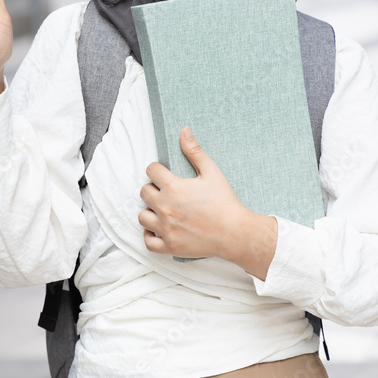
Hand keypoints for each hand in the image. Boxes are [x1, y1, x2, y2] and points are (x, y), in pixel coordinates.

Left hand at [138, 127, 277, 279]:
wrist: (236, 232)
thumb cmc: (224, 202)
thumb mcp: (211, 172)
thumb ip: (194, 151)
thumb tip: (184, 131)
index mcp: (173, 187)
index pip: (150, 171)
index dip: (158, 170)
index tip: (164, 174)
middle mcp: (165, 207)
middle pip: (144, 192)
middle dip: (153, 189)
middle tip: (167, 192)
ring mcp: (165, 228)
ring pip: (142, 216)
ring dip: (150, 212)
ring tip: (163, 210)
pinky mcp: (169, 246)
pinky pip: (148, 241)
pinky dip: (151, 235)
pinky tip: (160, 229)